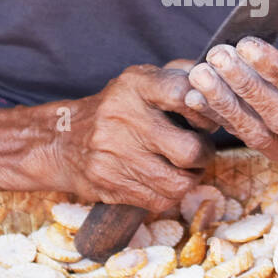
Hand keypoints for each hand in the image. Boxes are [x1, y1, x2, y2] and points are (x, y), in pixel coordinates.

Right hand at [43, 63, 215, 213]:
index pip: (182, 93)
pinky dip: (169, 194)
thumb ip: (180, 76)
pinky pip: (159, 200)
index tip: (206, 119)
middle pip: (188, 150)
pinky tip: (164, 181)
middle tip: (200, 151)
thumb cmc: (116, 109)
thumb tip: (215, 81)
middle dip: (204, 155)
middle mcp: (122, 117)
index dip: (205, 111)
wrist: (63, 140)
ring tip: (185, 168)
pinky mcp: (109, 183)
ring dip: (190, 179)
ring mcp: (114, 153)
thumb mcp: (141, 82)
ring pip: (178, 183)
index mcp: (134, 86)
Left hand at [185, 33, 277, 165]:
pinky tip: (195, 97)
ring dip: (224, 104)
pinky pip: (243, 138)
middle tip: (216, 57)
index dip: (277, 70)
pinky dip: (218, 118)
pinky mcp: (275, 154)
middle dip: (245, 86)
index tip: (247, 44)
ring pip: (257, 133)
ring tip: (200, 75)